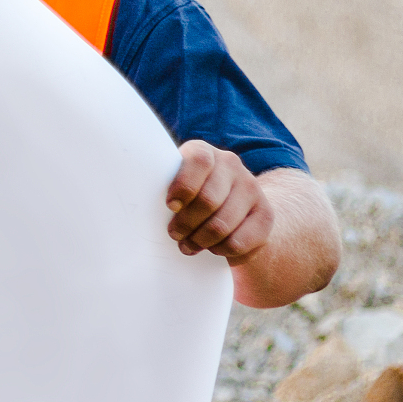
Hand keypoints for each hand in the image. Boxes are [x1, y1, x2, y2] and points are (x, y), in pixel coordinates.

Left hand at [165, 141, 272, 261]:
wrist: (232, 206)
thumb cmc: (187, 195)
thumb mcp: (174, 183)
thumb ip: (163, 185)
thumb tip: (137, 200)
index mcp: (203, 152)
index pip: (198, 161)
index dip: (183, 186)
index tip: (170, 206)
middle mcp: (231, 164)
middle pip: (208, 199)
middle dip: (186, 223)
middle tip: (174, 234)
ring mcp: (252, 188)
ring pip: (222, 224)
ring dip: (200, 240)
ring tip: (188, 245)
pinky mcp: (266, 214)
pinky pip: (240, 241)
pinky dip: (221, 249)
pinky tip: (212, 247)